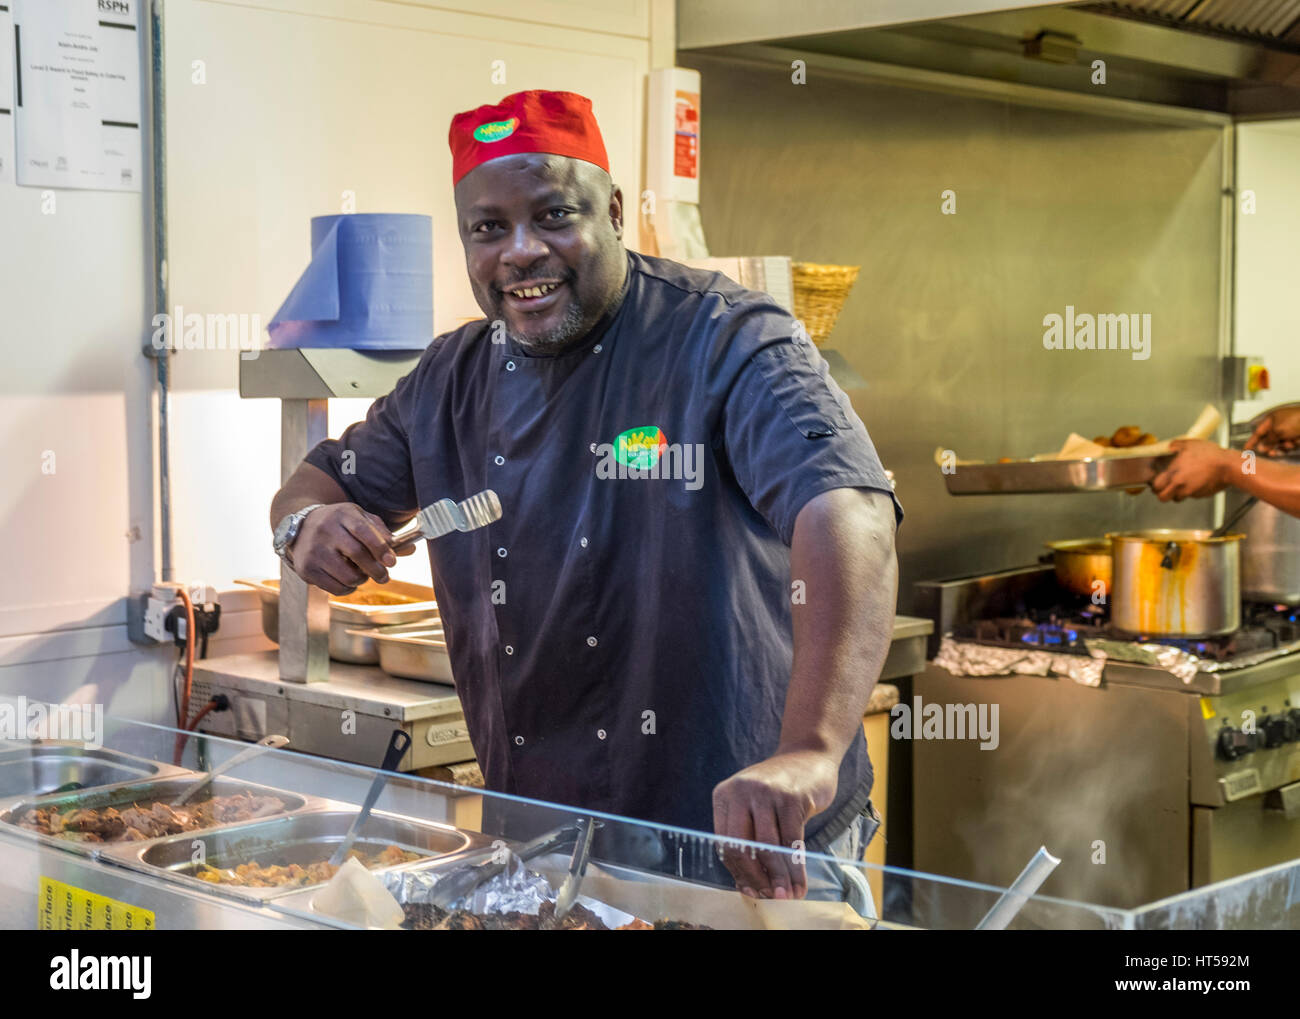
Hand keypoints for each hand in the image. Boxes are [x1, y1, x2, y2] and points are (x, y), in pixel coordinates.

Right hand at [286, 504, 411, 594]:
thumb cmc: (339, 524)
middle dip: (376, 570)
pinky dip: (347, 588)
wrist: (300, 528)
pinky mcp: (306, 569)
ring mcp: (314, 551)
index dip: (381, 548)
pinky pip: (335, 588)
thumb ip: (382, 533)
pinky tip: (348, 579)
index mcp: (342, 515)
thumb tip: (409, 549)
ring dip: (362, 580)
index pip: (364, 532)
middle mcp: (325, 531)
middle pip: (357, 554)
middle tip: (384, 576)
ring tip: (362, 575)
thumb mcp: (359, 519)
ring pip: (347, 575)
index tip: (392, 562)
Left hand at [712, 748, 839, 900]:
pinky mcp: (791, 798)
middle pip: (741, 846)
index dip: (738, 872)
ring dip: (779, 877)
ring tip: (788, 895)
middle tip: (771, 896)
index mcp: (724, 795)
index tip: (752, 890)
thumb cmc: (779, 789)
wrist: (808, 756)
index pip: (724, 843)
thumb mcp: (754, 806)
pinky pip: (791, 842)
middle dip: (757, 877)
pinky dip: (796, 868)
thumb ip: (748, 838)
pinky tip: (800, 882)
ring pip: (768, 847)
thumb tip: (748, 884)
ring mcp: (766, 792)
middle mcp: (741, 791)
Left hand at [1150, 439, 1232, 501]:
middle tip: (1165, 486)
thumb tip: (1169, 446)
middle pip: (1162, 497)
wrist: (1228, 466)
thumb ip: (1175, 445)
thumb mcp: (1189, 444)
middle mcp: (1179, 486)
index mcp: (1173, 474)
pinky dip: (1190, 491)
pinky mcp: (1200, 495)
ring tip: (1181, 483)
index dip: (1154, 484)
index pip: (1155, 486)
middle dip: (1162, 492)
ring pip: (1176, 498)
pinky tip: (1195, 481)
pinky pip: (1191, 496)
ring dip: (1176, 493)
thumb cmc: (1210, 455)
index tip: (1156, 480)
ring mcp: (1190, 492)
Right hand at [1246, 406, 1299, 456]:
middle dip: (1269, 447)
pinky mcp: (1297, 437)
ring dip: (1282, 447)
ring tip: (1286, 445)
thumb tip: (1262, 448)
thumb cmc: (1295, 421)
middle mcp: (1279, 425)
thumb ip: (1268, 440)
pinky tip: (1295, 443)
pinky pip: (1289, 445)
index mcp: (1272, 419)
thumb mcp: (1277, 430)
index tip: (1246, 449)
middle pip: (1269, 440)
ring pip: (1279, 444)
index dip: (1252, 441)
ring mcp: (1289, 431)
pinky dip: (1291, 445)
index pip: (1258, 431)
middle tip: (1269, 453)